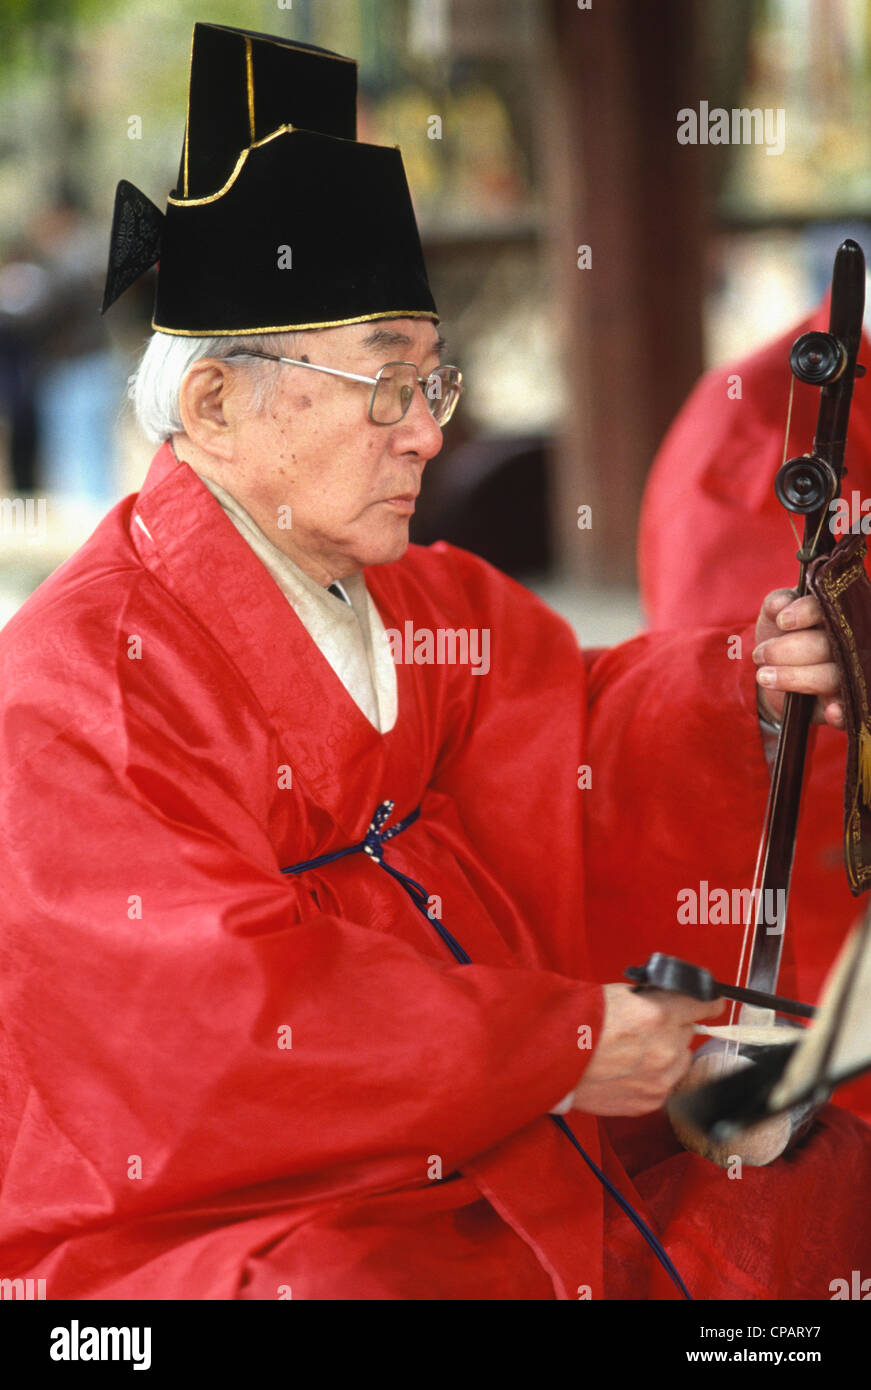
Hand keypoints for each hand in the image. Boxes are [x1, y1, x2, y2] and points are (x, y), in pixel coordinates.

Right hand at [569, 983, 722, 1116]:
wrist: (552, 1060)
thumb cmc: (578, 1023)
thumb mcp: (617, 994)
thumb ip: (650, 1000)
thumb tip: (667, 1002)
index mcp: (659, 1015)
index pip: (703, 1006)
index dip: (708, 1003)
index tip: (712, 1004)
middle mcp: (666, 1049)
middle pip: (687, 1033)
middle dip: (672, 1028)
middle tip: (645, 1028)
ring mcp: (660, 1079)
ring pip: (679, 1061)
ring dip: (666, 1054)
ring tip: (634, 1052)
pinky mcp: (650, 1102)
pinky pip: (664, 1085)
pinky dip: (652, 1077)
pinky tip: (627, 1070)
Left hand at [753, 589, 843, 729]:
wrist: (772, 670)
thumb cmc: (779, 636)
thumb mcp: (773, 615)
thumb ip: (776, 603)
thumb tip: (781, 603)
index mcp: (835, 616)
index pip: (829, 608)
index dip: (807, 612)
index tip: (782, 621)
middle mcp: (850, 644)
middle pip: (828, 645)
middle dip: (789, 650)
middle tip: (760, 655)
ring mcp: (850, 675)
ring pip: (832, 676)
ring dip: (795, 678)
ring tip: (763, 676)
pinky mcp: (844, 703)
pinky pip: (850, 711)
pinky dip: (841, 713)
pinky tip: (831, 711)